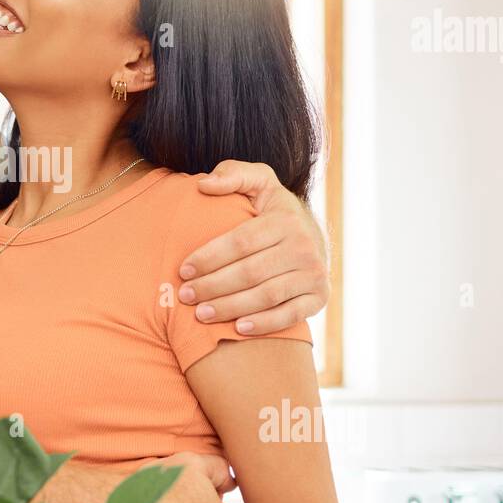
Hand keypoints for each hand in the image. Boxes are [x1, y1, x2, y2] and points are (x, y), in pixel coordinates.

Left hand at [179, 159, 328, 333]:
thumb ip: (232, 174)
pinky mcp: (319, 298)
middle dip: (213, 286)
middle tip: (186, 296)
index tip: (183, 270)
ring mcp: (314, 274)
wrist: (311, 236)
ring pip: (266, 296)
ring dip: (231, 308)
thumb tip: (204, 185)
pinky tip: (239, 328)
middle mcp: (304, 247)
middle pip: (250, 272)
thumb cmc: (272, 210)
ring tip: (201, 314)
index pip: (240, 242)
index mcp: (285, 219)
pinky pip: (290, 315)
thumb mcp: (258, 182)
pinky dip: (265, 324)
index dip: (209, 257)